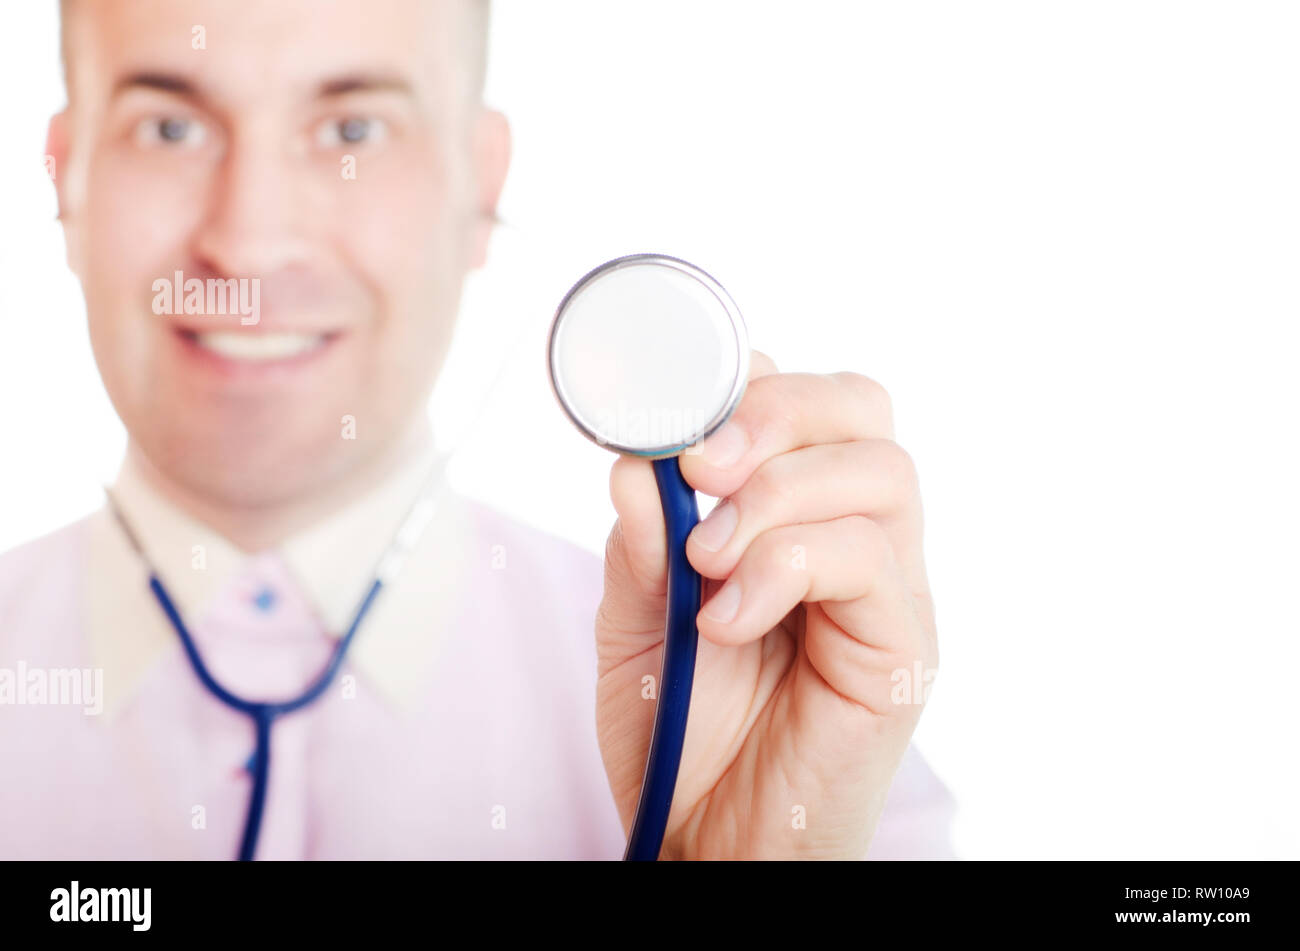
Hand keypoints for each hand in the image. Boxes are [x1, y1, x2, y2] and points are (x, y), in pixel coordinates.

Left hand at [595, 351, 937, 858]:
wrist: (711, 843)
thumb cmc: (683, 732)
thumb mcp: (635, 623)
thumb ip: (640, 544)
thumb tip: (634, 464)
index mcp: (801, 517)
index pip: (811, 401)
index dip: (751, 385)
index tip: (678, 420)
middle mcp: (859, 539)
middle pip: (866, 408)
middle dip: (775, 413)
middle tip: (702, 465)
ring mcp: (891, 590)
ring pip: (880, 471)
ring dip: (775, 496)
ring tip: (707, 560)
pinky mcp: (904, 645)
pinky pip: (867, 558)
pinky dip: (782, 568)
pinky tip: (726, 619)